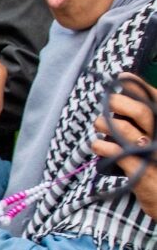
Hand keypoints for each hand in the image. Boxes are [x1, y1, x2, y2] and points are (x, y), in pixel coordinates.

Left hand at [93, 74, 156, 218]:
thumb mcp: (156, 143)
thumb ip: (145, 122)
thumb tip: (124, 92)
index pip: (156, 101)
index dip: (139, 87)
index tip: (122, 76)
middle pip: (140, 112)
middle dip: (118, 103)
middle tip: (107, 103)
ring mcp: (153, 155)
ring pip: (123, 129)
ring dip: (104, 124)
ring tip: (99, 126)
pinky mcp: (140, 172)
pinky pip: (113, 151)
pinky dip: (100, 146)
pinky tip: (98, 147)